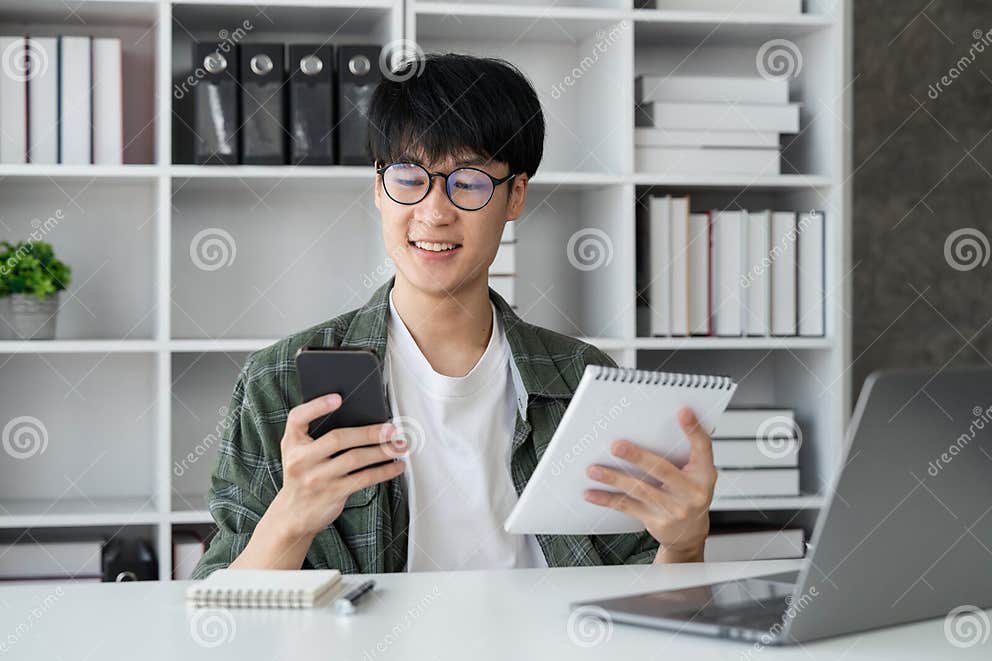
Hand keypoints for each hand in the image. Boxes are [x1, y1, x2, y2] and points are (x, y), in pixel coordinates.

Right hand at [274, 393, 407, 536]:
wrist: (292, 516)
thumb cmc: (302, 475)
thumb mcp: (298, 453)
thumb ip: (315, 435)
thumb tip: (359, 418)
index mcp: (292, 443)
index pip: (298, 418)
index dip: (317, 406)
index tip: (338, 398)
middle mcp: (301, 459)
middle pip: (338, 438)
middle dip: (369, 432)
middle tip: (391, 429)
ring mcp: (317, 478)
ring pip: (355, 458)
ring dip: (382, 451)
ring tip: (399, 446)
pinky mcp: (333, 493)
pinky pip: (364, 478)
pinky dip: (384, 471)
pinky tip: (395, 466)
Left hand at [583, 407, 716, 562]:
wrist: (689, 534)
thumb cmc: (690, 495)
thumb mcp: (697, 473)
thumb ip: (684, 451)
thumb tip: (659, 422)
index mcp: (704, 474)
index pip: (702, 448)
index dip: (694, 430)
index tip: (683, 412)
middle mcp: (691, 492)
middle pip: (662, 470)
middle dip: (637, 457)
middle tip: (616, 446)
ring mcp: (673, 509)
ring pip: (639, 489)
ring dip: (613, 478)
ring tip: (593, 469)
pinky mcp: (655, 521)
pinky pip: (627, 507)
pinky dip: (607, 498)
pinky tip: (591, 492)